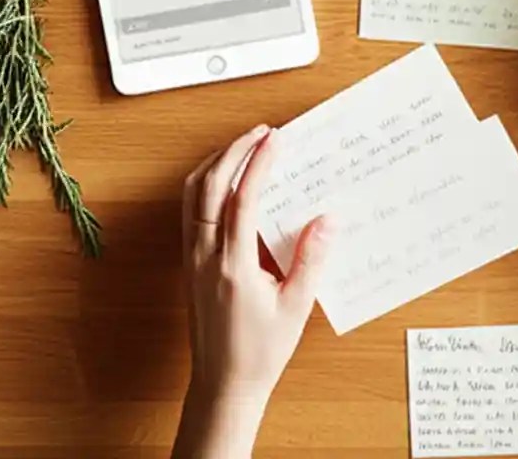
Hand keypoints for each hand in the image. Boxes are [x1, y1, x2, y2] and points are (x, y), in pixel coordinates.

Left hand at [173, 125, 331, 458]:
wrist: (224, 384)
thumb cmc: (260, 352)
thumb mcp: (296, 306)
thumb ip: (311, 259)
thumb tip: (326, 219)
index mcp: (233, 266)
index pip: (243, 199)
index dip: (259, 164)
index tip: (275, 139)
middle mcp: (205, 256)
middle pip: (209, 187)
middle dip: (234, 152)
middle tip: (260, 133)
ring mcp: (193, 259)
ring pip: (192, 196)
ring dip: (216, 165)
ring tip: (243, 148)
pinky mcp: (190, 264)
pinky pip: (191, 212)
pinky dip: (206, 187)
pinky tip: (227, 183)